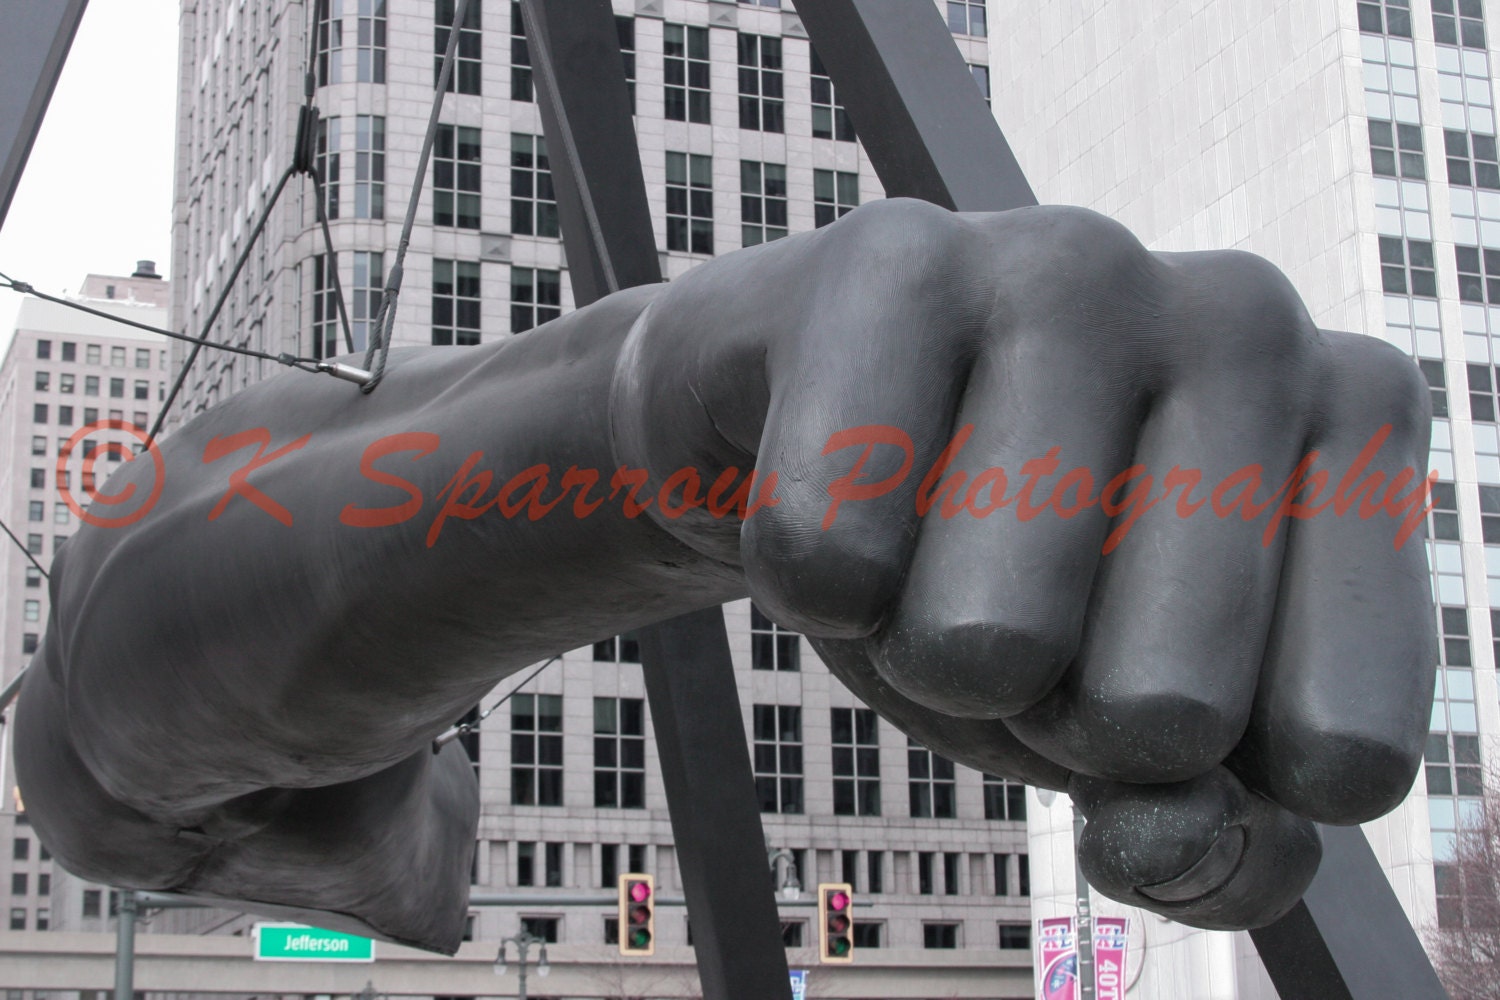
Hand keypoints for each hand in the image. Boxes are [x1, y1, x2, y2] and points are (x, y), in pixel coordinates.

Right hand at [616, 199, 1436, 928]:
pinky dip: (806, 586)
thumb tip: (1180, 841)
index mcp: (1353, 429)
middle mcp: (1249, 317)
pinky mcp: (892, 254)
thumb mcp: (1115, 732)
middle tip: (1001, 602)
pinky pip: (831, 547)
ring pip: (990, 636)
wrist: (795, 431)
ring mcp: (1073, 263)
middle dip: (1042, 716)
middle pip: (1160, 710)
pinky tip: (816, 491)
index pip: (1341, 753)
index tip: (1134, 685)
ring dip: (915, 652)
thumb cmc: (984, 573)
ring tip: (912, 541)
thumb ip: (1206, 839)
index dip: (1200, 786)